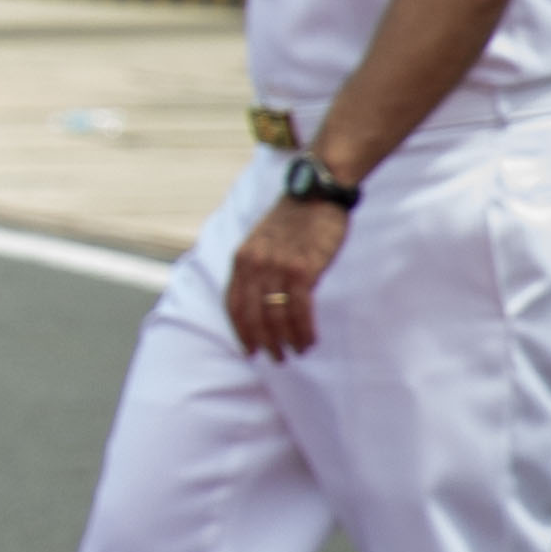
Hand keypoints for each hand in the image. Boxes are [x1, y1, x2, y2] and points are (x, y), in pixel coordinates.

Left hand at [227, 181, 350, 358]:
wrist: (317, 193)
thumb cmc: (294, 219)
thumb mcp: (263, 241)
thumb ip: (257, 267)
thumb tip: (261, 300)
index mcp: (241, 259)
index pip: (233, 304)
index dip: (240, 330)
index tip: (248, 349)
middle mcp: (254, 265)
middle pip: (252, 315)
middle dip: (262, 341)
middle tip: (274, 358)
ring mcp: (277, 267)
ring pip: (276, 315)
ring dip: (286, 340)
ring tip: (295, 352)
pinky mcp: (303, 269)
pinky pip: (299, 308)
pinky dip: (303, 329)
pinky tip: (309, 340)